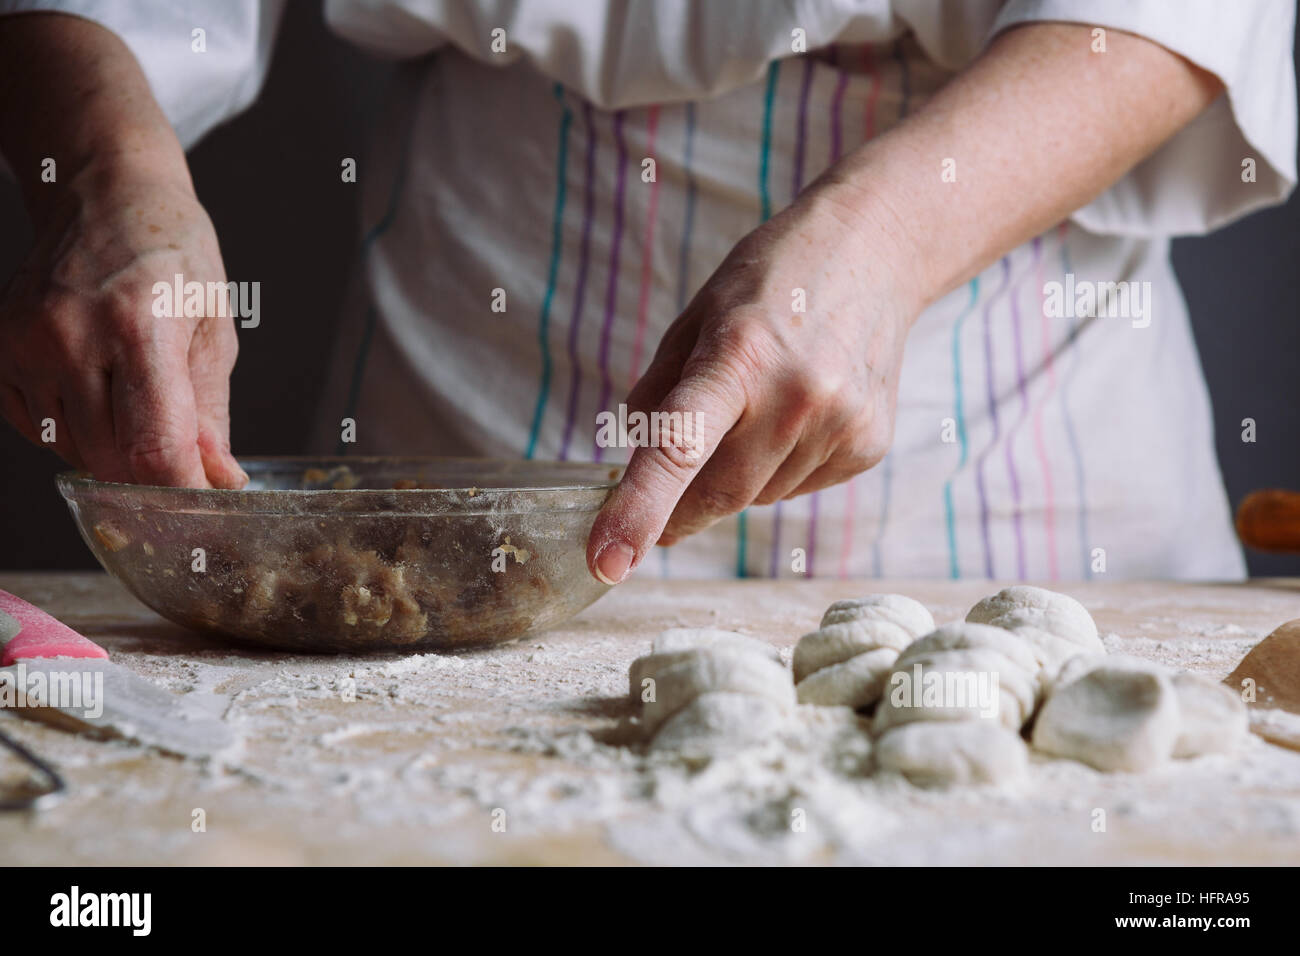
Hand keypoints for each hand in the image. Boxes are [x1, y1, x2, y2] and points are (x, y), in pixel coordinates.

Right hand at [0, 159, 244, 487]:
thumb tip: (217, 479)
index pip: (154, 448)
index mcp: (140, 327)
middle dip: (154, 476)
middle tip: (183, 459)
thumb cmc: (173, 256)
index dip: (182, 491)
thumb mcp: (213, 328)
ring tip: (137, 398)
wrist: (105, 195)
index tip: (204, 505)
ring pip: (73, 450)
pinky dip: (73, 428)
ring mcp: (26, 342)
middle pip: (110, 460)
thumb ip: (210, 412)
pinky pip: (36, 427)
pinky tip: (96, 387)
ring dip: (113, 451)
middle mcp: (72, 336)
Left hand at [586, 182, 918, 582]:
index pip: (678, 448)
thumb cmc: (772, 282)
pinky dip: (778, 468)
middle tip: (661, 505)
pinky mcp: (869, 446)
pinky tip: (797, 414)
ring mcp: (841, 425)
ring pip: (758, 498)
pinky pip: (797, 489)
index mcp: (738, 356)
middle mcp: (797, 396)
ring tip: (759, 407)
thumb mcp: (696, 320)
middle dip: (679, 510)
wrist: (878, 252)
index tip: (606, 563)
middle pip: (718, 496)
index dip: (638, 512)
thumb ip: (657, 398)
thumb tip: (630, 476)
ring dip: (737, 476)